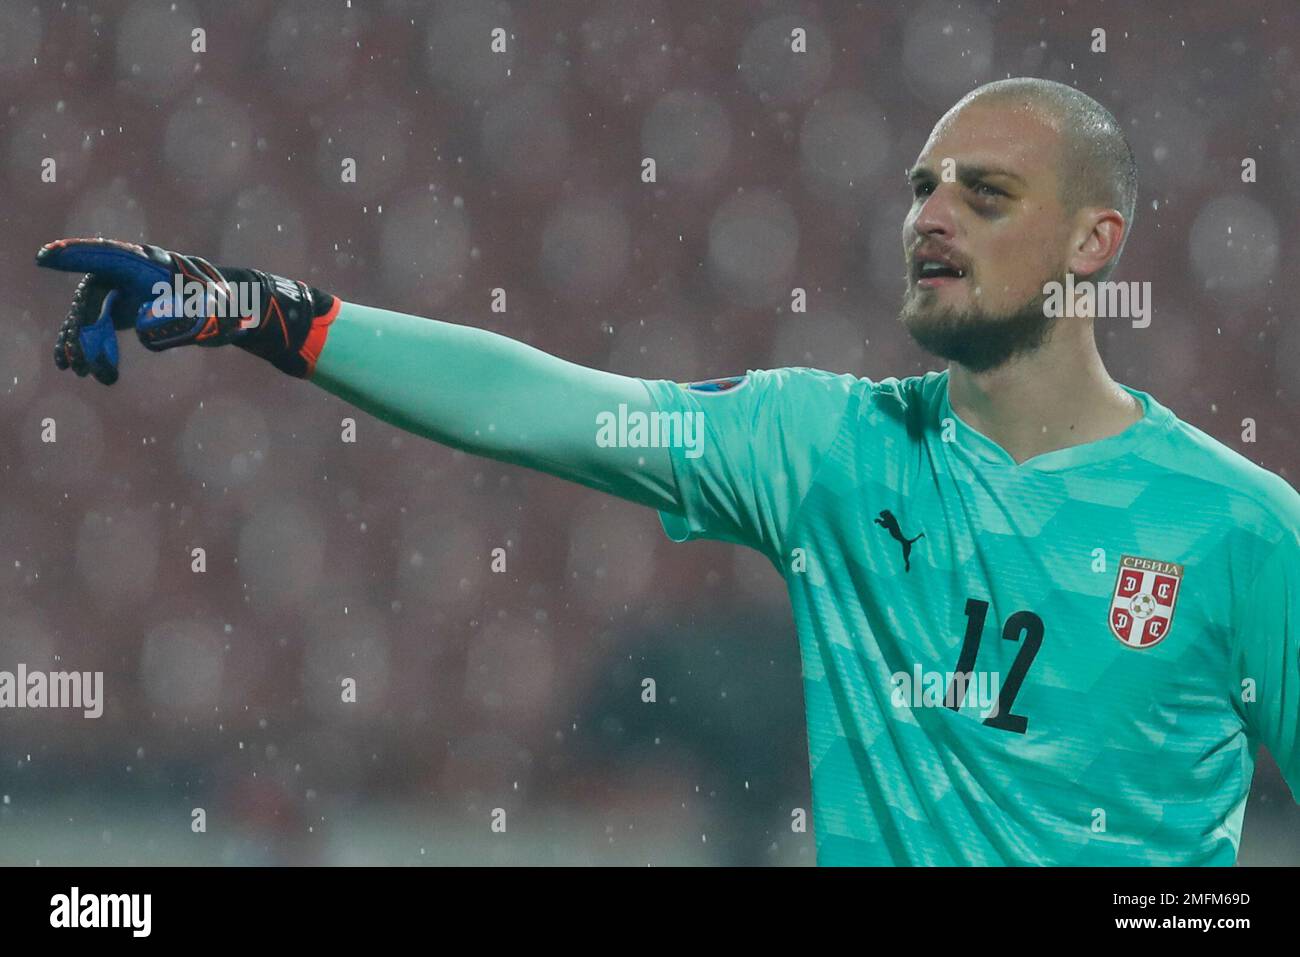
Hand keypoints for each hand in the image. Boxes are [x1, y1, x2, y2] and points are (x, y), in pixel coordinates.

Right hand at [37, 237, 338, 382]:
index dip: (76, 257)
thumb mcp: (209, 314)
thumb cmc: (227, 307)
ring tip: (79, 370)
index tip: (45, 257)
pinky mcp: (128, 309)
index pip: (107, 257)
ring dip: (82, 343)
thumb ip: (179, 318)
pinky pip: (100, 327)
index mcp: (149, 265)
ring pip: (91, 314)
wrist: (238, 313)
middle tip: (82, 361)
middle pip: (93, 297)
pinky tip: (84, 370)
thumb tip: (142, 326)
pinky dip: (92, 347)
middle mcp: (131, 273)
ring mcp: (127, 290)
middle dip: (83, 329)